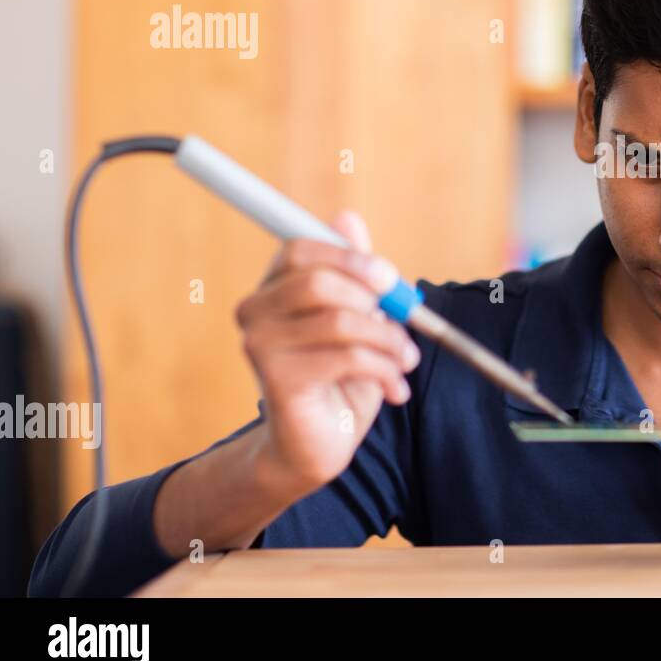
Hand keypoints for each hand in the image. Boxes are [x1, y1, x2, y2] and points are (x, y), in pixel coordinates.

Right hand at [235, 210, 421, 491]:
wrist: (321, 442)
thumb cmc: (340, 374)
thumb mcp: (358, 316)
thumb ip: (353, 271)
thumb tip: (348, 218)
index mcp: (273, 287)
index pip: (302, 249)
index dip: (349, 256)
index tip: (389, 277)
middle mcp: (255, 311)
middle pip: (319, 282)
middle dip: (374, 298)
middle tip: (406, 319)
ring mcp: (261, 346)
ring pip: (341, 321)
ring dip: (389, 340)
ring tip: (405, 360)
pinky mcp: (278, 380)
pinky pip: (348, 358)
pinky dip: (384, 369)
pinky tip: (394, 388)